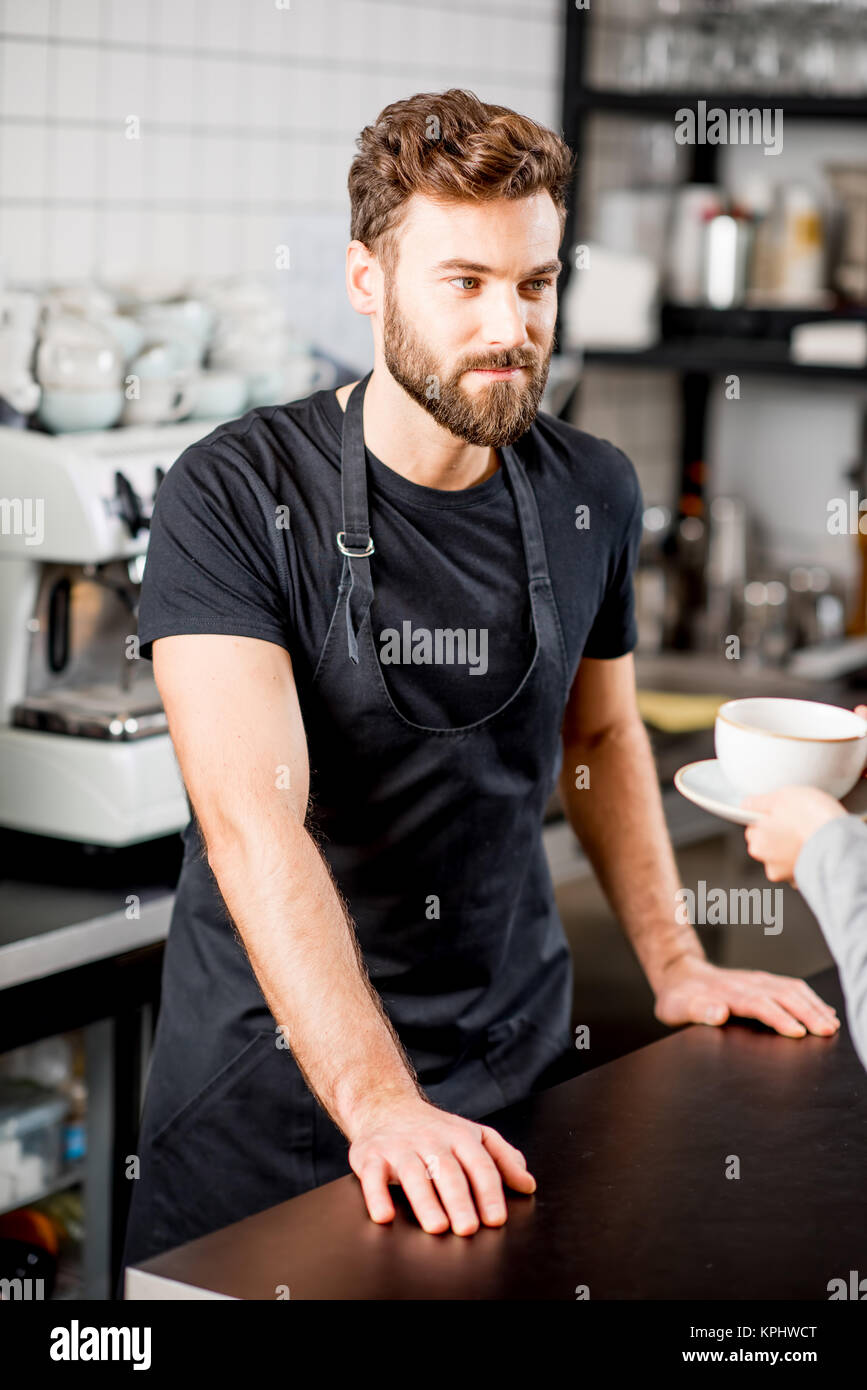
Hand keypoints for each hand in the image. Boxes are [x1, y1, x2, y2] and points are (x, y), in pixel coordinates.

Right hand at [346, 1097, 535, 1235]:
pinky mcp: (370, 1155)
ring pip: (413, 1173)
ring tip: (437, 1226)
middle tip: (468, 1228)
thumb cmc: (436, 1131)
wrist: (385, 1105)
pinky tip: (384, 1216)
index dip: (489, 1191)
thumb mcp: (473, 1136)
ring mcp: (399, 1147)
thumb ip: (502, 1159)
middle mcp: (430, 1139)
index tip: (496, 1219)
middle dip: (459, 1200)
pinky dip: (377, 1195)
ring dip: (425, 1201)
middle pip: (447, 1170)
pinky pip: (372, 1175)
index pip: (479, 1163)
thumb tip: (528, 1185)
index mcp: (459, 1136)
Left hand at [653, 954, 838, 1038]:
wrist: (679, 974)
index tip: (798, 1032)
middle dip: (807, 1012)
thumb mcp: (676, 1008)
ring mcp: (756, 979)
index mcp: (727, 992)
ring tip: (831, 1024)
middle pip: (782, 995)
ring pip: (791, 989)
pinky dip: (811, 999)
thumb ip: (695, 1010)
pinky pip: (792, 986)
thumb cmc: (679, 998)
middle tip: (827, 1031)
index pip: (758, 1004)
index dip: (779, 1018)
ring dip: (813, 1005)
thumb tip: (718, 1013)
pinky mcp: (763, 981)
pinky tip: (823, 1011)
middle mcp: (746, 983)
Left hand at [742, 786, 846, 883]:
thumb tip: (746, 805)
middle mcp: (769, 864)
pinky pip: (803, 868)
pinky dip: (808, 859)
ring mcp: (788, 875)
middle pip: (769, 844)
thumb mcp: (780, 797)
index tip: (782, 813)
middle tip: (799, 822)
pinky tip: (816, 848)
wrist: (840, 842)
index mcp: (757, 843)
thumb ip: (759, 802)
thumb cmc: (811, 819)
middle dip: (780, 835)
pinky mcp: (806, 881)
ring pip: (786, 857)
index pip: (754, 828)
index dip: (769, 817)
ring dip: (794, 848)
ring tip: (811, 835)